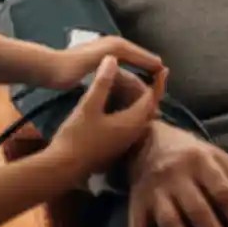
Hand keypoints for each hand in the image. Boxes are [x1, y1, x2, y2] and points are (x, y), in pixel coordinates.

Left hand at [40, 36, 167, 105]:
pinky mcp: (96, 67)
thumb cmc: (75, 66)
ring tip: (146, 101)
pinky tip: (127, 99)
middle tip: (159, 96)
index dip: (155, 69)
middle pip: (137, 64)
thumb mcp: (107, 58)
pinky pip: (117, 77)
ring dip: (136, 85)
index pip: (144, 57)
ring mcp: (104, 57)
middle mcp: (113, 47)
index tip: (166, 83)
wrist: (50, 68)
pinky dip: (124, 86)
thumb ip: (133, 57)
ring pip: (127, 73)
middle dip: (147, 78)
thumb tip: (159, 61)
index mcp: (117, 45)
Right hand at [47, 57, 158, 178]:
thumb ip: (102, 82)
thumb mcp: (88, 105)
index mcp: (131, 122)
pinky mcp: (116, 147)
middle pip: (148, 109)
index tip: (163, 70)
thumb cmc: (77, 136)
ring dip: (138, 103)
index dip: (157, 83)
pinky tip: (118, 105)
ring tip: (132, 87)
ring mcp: (125, 142)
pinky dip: (130, 112)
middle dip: (148, 92)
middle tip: (146, 76)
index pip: (151, 99)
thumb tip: (113, 59)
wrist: (64, 167)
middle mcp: (133, 133)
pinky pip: (131, 126)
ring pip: (140, 118)